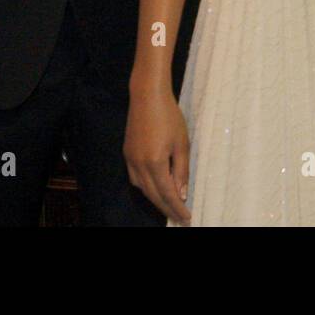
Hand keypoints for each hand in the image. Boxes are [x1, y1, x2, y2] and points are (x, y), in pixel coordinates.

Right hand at [124, 88, 191, 224]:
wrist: (147, 95)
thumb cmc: (169, 116)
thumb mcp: (182, 144)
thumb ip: (181, 170)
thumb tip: (182, 194)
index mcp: (155, 163)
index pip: (167, 194)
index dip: (177, 208)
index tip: (187, 218)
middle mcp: (139, 165)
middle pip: (153, 195)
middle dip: (167, 209)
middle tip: (179, 219)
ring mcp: (130, 159)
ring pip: (142, 189)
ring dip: (155, 200)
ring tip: (169, 206)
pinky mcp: (127, 152)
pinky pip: (135, 178)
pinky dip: (146, 188)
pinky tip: (154, 188)